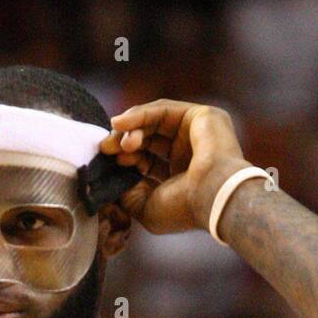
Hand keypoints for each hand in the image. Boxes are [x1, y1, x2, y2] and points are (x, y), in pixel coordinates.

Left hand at [100, 99, 251, 233]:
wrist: (212, 196)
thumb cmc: (182, 208)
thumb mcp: (144, 207)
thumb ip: (125, 194)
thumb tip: (111, 182)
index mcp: (180, 178)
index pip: (146, 161)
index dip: (125, 160)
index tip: (108, 162)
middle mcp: (189, 154)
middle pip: (148, 139)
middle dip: (123, 143)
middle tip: (105, 149)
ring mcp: (197, 134)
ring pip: (154, 122)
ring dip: (129, 130)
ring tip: (114, 143)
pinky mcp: (201, 115)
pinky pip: (163, 109)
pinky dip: (139, 114)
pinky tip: (120, 123)